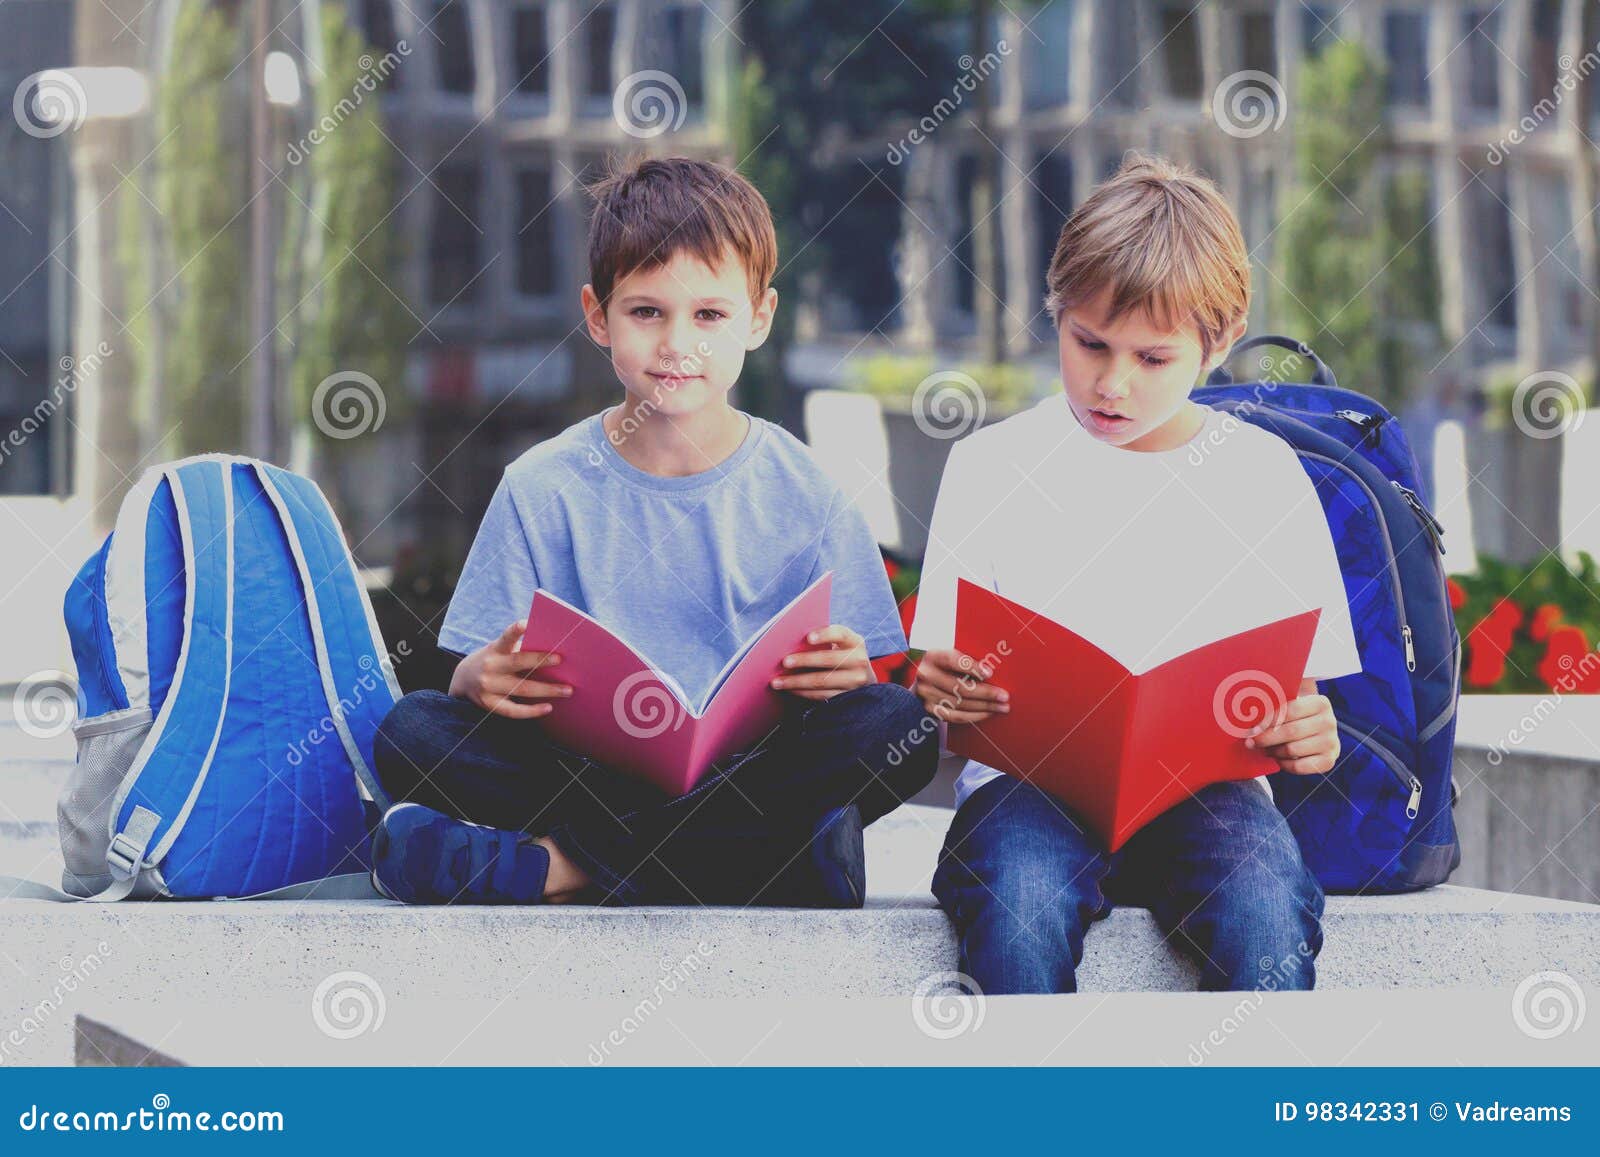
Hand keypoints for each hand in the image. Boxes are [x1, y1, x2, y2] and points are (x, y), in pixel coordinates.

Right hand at [449, 620, 571, 719]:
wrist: (463, 679)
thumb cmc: (494, 660)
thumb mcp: (500, 649)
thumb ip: (520, 648)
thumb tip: (555, 649)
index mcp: (496, 649)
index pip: (506, 637)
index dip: (515, 631)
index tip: (526, 623)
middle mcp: (491, 667)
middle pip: (518, 663)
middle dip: (540, 660)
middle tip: (561, 659)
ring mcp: (489, 687)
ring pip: (522, 688)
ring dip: (547, 690)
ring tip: (567, 690)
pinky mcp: (490, 704)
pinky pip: (513, 710)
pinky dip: (531, 711)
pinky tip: (548, 708)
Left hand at [772, 624, 873, 700]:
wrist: (862, 679)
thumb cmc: (841, 656)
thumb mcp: (840, 645)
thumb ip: (823, 641)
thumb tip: (791, 643)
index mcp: (855, 642)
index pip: (840, 634)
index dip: (824, 635)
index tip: (808, 638)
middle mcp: (859, 660)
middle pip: (829, 659)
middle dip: (804, 661)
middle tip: (784, 662)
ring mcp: (856, 681)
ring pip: (822, 681)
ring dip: (797, 682)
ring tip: (778, 682)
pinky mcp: (847, 697)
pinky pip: (821, 695)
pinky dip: (803, 692)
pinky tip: (790, 689)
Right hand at [913, 648, 1009, 723]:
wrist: (926, 680)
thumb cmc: (947, 665)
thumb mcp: (952, 655)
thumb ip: (968, 659)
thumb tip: (994, 667)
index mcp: (933, 656)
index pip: (951, 660)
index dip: (971, 667)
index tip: (990, 673)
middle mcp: (926, 675)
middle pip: (958, 687)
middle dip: (985, 693)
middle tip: (1004, 696)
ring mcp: (926, 694)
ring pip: (959, 703)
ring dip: (984, 706)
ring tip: (1002, 706)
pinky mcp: (930, 709)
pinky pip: (955, 716)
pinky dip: (974, 716)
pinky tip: (988, 713)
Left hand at [1245, 678, 1338, 774]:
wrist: (1319, 734)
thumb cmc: (1298, 717)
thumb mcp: (1292, 704)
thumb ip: (1276, 704)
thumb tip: (1246, 712)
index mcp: (1320, 703)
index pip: (1290, 710)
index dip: (1269, 719)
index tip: (1252, 727)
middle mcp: (1329, 722)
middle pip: (1290, 731)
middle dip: (1266, 738)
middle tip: (1250, 742)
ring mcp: (1331, 742)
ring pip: (1292, 750)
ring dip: (1274, 751)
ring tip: (1265, 749)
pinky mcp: (1328, 761)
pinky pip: (1299, 767)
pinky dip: (1284, 764)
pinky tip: (1278, 758)